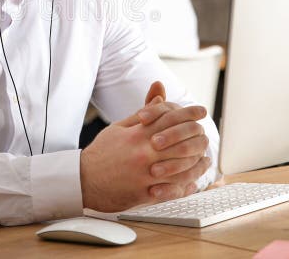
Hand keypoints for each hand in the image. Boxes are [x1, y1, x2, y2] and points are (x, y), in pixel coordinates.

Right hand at [79, 82, 210, 212]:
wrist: (84, 180)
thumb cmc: (102, 152)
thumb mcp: (119, 127)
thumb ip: (143, 113)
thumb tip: (160, 96)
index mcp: (138, 134)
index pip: (170, 118)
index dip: (189, 113)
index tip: (201, 111)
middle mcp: (144, 152)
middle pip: (182, 141)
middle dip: (197, 137)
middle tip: (204, 135)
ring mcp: (146, 174)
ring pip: (182, 167)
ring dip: (197, 162)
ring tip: (204, 158)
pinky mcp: (145, 193)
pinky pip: (173, 189)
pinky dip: (187, 185)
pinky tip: (193, 180)